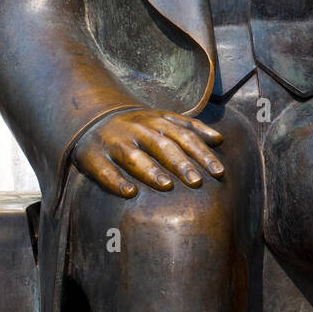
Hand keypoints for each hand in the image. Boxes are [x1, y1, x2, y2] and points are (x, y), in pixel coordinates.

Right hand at [72, 109, 224, 196]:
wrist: (92, 118)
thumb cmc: (138, 126)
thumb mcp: (163, 119)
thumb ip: (190, 128)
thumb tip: (220, 139)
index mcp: (157, 121)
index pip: (185, 137)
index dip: (202, 154)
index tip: (219, 172)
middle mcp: (138, 130)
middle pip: (163, 146)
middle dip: (180, 163)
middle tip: (196, 181)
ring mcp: (116, 142)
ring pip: (135, 157)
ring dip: (151, 171)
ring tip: (166, 185)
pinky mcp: (94, 156)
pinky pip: (105, 170)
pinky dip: (116, 181)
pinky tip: (129, 193)